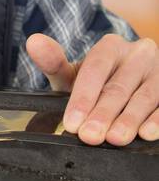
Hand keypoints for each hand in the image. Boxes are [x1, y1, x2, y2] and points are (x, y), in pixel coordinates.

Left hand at [26, 32, 158, 144]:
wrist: (129, 80)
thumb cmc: (97, 81)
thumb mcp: (74, 73)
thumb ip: (53, 62)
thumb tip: (34, 42)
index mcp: (111, 47)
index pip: (95, 70)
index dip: (83, 98)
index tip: (72, 122)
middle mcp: (139, 54)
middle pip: (118, 87)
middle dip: (103, 114)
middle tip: (90, 136)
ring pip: (145, 97)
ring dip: (130, 120)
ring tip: (116, 138)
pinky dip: (158, 120)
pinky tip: (148, 133)